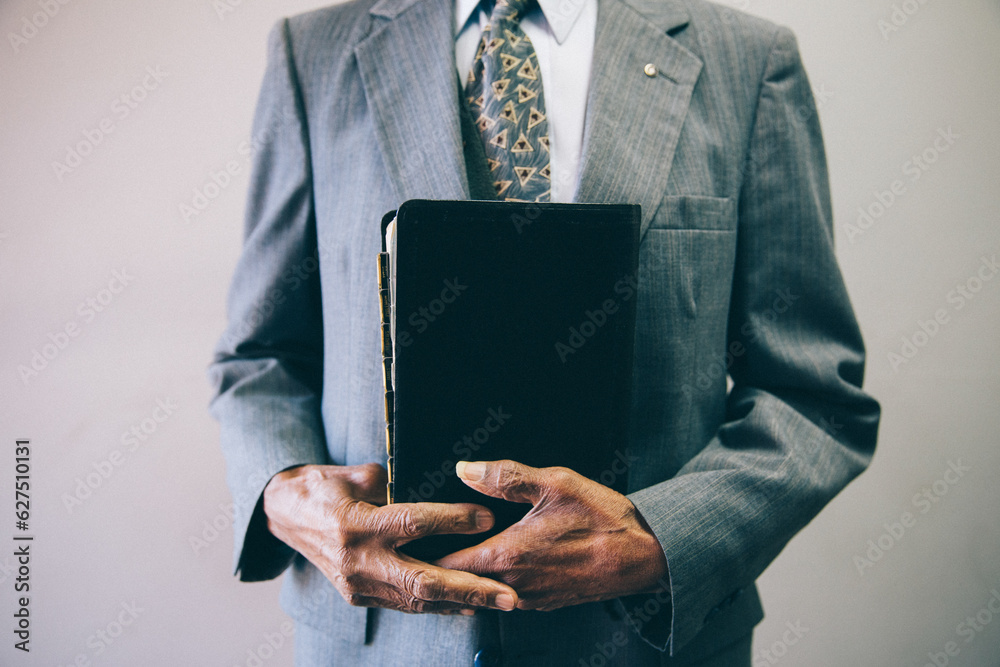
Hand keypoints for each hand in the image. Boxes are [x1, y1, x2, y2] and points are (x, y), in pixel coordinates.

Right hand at [262, 463, 517, 614]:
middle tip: (508, 595)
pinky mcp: (360, 596)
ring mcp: (358, 585)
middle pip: (422, 580)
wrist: (284, 516)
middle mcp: (358, 560)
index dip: (452, 521)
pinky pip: (406, 604)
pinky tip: (470, 604)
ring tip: (502, 602)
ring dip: (462, 603)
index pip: (412, 523)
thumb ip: (391, 481)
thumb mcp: (354, 473)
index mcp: (356, 523)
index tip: (487, 518)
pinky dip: (440, 605)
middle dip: (470, 589)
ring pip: (418, 601)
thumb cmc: (323, 487)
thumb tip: (430, 482)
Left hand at [435, 460, 667, 610]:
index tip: (413, 541)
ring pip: (484, 591)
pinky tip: (497, 560)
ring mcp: (531, 598)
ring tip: (456, 551)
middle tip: (424, 547)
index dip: (425, 554)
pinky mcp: (546, 602)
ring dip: (469, 576)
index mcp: (508, 557)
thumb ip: (505, 477)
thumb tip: (466, 469)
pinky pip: (508, 595)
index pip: (446, 566)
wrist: (645, 556)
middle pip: (460, 583)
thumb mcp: (554, 483)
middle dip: (442, 566)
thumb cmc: (603, 519)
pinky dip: (494, 581)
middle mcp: (514, 586)